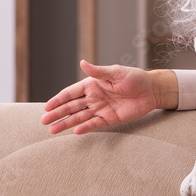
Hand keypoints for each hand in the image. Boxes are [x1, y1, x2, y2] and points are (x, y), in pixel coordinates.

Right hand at [40, 60, 170, 134]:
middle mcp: (93, 98)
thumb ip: (98, 72)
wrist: (152, 91)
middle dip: (57, 114)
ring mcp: (101, 109)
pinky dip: (85, 128)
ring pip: (80, 117)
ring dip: (67, 123)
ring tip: (53, 130)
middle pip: (71, 107)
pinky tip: (75, 132)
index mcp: (92, 85)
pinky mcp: (110, 119)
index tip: (47, 107)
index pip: (70, 93)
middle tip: (44, 122)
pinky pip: (95, 124)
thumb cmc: (134, 78)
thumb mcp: (116, 73)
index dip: (58, 100)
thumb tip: (82, 63)